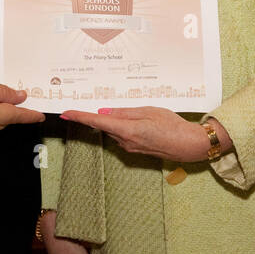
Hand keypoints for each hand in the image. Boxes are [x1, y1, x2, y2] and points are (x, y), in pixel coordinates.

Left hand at [59, 107, 231, 162]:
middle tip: (92, 103)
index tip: (65, 113)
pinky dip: (122, 126)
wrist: (189, 145)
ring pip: (114, 130)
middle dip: (98, 115)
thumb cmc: (173, 125)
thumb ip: (125, 112)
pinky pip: (122, 135)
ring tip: (125, 109)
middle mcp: (125, 141)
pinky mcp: (136, 149)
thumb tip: (104, 112)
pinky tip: (133, 120)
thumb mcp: (149, 111)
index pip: (97, 122)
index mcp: (128, 130)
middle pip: (104, 126)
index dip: (80, 117)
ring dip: (113, 120)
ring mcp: (130, 147)